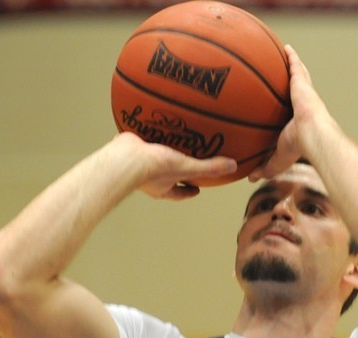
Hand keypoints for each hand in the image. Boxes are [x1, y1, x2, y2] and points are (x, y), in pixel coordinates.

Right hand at [114, 132, 236, 198]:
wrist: (124, 158)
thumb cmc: (153, 169)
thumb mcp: (186, 167)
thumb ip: (209, 168)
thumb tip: (233, 166)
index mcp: (162, 188)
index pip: (180, 193)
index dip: (189, 191)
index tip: (197, 188)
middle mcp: (150, 180)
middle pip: (166, 178)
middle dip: (175, 172)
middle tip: (184, 164)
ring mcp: (138, 165)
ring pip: (152, 161)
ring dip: (160, 153)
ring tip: (169, 141)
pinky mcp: (129, 150)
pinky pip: (139, 143)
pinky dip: (145, 136)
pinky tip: (150, 123)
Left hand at [249, 45, 333, 180]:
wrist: (313, 136)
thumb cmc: (298, 148)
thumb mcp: (278, 159)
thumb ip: (265, 166)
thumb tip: (250, 177)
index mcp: (298, 121)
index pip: (291, 112)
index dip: (288, 107)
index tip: (281, 104)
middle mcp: (303, 105)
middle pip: (296, 91)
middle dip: (291, 83)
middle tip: (282, 76)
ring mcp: (304, 93)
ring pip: (298, 77)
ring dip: (292, 66)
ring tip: (285, 55)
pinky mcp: (303, 84)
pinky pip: (296, 67)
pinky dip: (292, 57)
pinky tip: (286, 48)